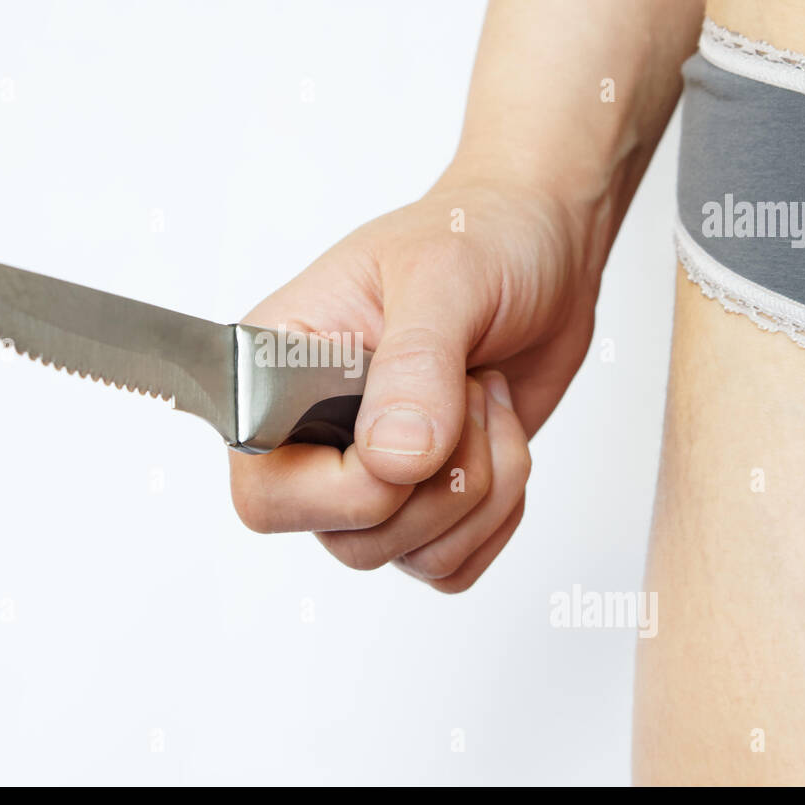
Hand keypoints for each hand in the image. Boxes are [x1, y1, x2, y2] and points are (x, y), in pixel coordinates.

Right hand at [228, 173, 600, 591]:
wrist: (540, 251)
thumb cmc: (477, 239)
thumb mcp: (444, 278)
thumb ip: (415, 366)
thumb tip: (393, 458)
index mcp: (273, 372)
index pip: (264, 491)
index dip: (348, 485)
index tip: (414, 424)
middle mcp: (308, 437)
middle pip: (346, 541)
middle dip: (439, 484)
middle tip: (467, 393)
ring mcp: (363, 476)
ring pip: (406, 557)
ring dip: (480, 490)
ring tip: (485, 402)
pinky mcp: (419, 503)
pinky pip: (449, 565)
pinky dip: (497, 516)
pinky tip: (499, 441)